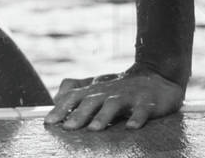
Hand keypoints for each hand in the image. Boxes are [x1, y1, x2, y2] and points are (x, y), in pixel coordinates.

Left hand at [44, 65, 183, 130]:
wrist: (156, 76)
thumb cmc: (121, 86)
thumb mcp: (98, 86)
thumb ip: (77, 89)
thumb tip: (57, 97)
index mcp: (95, 90)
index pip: (73, 97)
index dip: (60, 108)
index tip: (48, 122)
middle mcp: (108, 92)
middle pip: (91, 101)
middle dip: (79, 114)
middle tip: (67, 128)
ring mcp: (128, 96)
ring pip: (114, 105)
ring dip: (103, 116)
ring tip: (94, 129)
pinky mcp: (147, 102)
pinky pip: (142, 110)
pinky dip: (137, 118)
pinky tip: (132, 127)